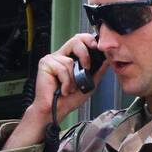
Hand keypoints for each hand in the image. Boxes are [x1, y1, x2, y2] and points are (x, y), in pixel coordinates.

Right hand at [8, 34, 109, 148]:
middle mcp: (61, 56)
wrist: (55, 111)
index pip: (80, 41)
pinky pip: (62, 68)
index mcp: (70, 58)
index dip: (88, 40)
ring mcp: (52, 59)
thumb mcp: (89, 85)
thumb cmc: (68, 100)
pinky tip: (63, 90)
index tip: (96, 47)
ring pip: (70, 61)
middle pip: (75, 40)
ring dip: (73, 79)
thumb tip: (106, 61)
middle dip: (85, 54)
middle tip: (86, 67)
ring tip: (69, 88)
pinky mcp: (45, 64)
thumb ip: (98, 71)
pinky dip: (66, 82)